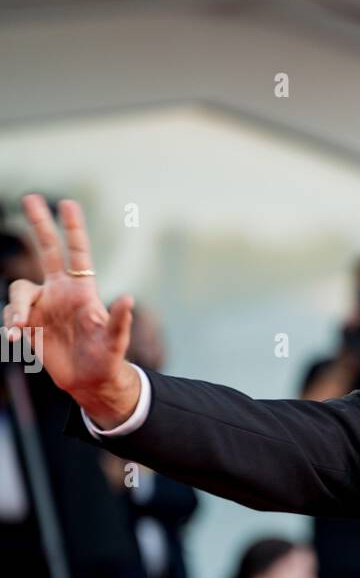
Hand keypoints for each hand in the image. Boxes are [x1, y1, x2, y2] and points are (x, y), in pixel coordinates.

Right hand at [1, 194, 139, 425]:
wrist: (89, 381)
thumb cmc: (107, 359)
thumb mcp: (115, 341)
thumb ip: (120, 321)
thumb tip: (130, 298)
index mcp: (82, 290)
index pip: (77, 252)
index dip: (73, 229)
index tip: (68, 203)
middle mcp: (60, 291)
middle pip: (47, 249)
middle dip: (39, 223)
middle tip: (30, 197)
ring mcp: (43, 305)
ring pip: (19, 291)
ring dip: (15, 307)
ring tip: (18, 328)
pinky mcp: (29, 323)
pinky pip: (11, 315)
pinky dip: (9, 323)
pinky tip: (13, 338)